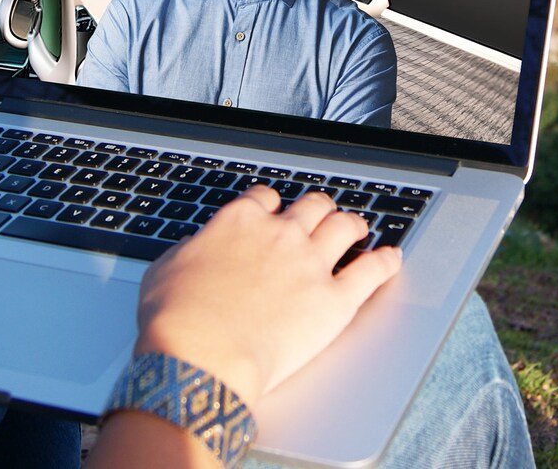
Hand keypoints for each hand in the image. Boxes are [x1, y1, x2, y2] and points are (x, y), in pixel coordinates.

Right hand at [133, 186, 401, 411]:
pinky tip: (392, 258)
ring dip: (354, 225)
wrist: (200, 358)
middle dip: (318, 210)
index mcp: (240, 222)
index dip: (272, 206)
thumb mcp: (166, 269)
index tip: (274, 213)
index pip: (265, 199)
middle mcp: (281, 234)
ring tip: (359, 229)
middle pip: (313, 205)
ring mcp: (311, 264)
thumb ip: (192, 249)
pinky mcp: (335, 300)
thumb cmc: (174, 320)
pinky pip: (372, 271)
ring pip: (345, 226)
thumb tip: (200, 249)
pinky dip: (386, 262)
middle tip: (321, 218)